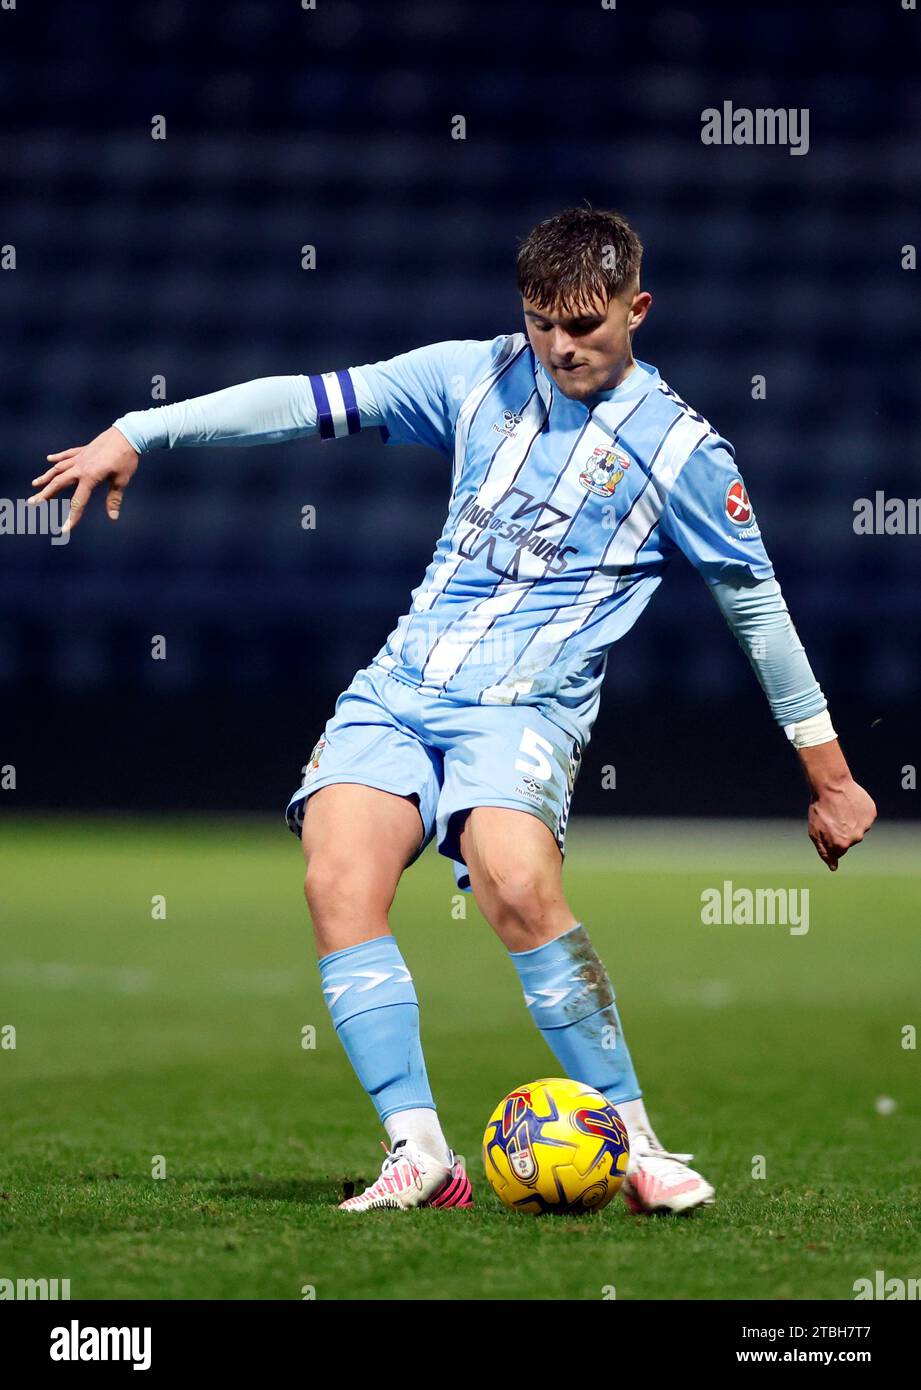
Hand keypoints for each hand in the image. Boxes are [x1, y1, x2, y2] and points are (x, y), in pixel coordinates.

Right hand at [28, 426, 139, 532]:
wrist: (127, 434)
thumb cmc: (126, 459)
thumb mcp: (122, 480)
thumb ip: (114, 499)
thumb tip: (113, 517)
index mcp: (90, 477)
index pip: (78, 502)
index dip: (72, 517)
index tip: (64, 529)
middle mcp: (80, 467)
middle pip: (58, 483)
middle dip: (45, 494)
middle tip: (32, 503)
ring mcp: (80, 457)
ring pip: (58, 469)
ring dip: (46, 477)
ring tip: (35, 484)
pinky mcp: (82, 450)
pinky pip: (66, 455)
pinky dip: (58, 458)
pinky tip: (49, 460)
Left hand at [799, 741, 876, 870]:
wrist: (831, 785)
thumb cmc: (820, 809)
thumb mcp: (815, 833)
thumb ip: (825, 853)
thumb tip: (833, 868)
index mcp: (841, 845)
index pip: (838, 851)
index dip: (831, 838)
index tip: (827, 827)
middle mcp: (856, 838)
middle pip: (850, 839)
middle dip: (842, 830)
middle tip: (834, 816)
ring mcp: (865, 826)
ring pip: (858, 828)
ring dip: (851, 821)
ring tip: (841, 808)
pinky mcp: (871, 814)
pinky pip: (865, 817)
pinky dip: (859, 812)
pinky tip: (850, 804)